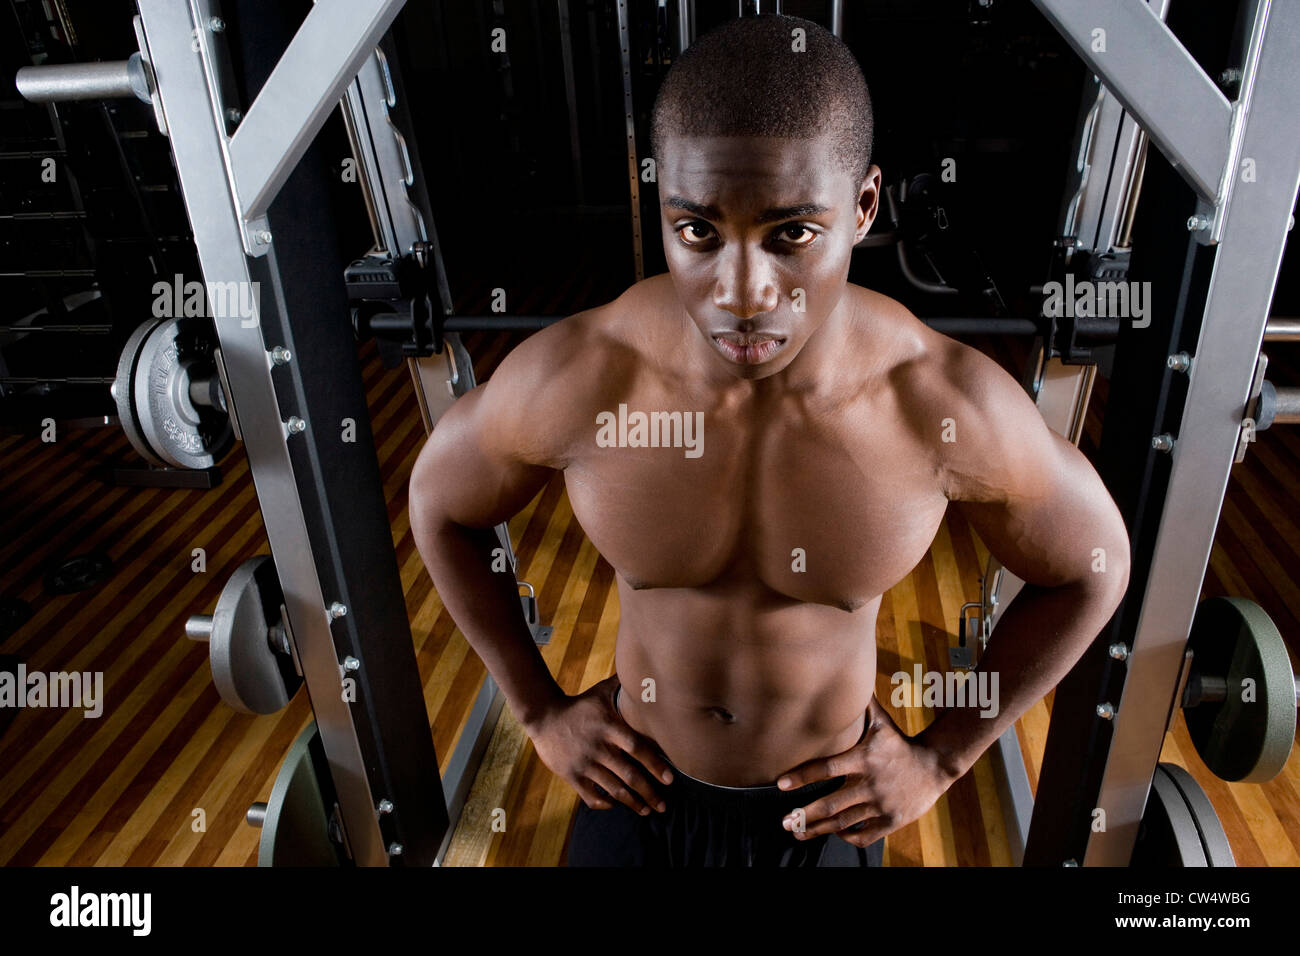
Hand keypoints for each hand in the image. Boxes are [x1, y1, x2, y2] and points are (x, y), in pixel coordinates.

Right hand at [524, 674, 674, 815]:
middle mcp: (598, 747)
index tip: (669, 780)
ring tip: (646, 810)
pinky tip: (616, 805)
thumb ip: (622, 687)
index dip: (654, 765)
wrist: (543, 716)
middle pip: (628, 774)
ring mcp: (584, 763)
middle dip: (648, 793)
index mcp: (609, 727)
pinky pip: (590, 796)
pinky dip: (605, 803)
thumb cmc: (579, 705)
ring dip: (632, 802)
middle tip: (663, 806)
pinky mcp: (571, 775)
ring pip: (613, 789)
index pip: (637, 748)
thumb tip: (647, 674)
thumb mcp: (600, 693)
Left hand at [775, 696, 958, 847]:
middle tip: (784, 821)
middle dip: (805, 815)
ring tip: (798, 832)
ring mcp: (881, 805)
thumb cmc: (901, 743)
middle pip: (832, 804)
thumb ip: (861, 705)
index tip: (781, 784)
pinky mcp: (891, 821)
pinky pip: (865, 836)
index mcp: (864, 759)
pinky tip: (834, 833)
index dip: (803, 777)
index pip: (827, 769)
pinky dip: (847, 837)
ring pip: (844, 823)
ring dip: (819, 830)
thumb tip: (847, 673)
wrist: (936, 766)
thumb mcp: (882, 723)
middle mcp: (871, 784)